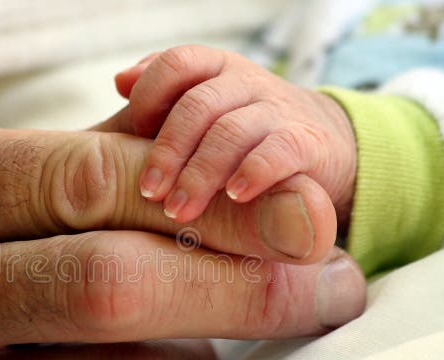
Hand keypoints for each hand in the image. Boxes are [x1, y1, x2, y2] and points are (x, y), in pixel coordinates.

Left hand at [101, 45, 356, 231]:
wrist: (322, 146)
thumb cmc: (243, 134)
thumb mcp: (204, 109)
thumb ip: (162, 95)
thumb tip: (120, 82)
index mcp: (214, 70)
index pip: (177, 64)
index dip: (149, 95)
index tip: (131, 136)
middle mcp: (245, 84)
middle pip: (199, 104)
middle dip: (169, 150)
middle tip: (150, 192)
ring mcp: (277, 111)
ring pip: (232, 132)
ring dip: (200, 174)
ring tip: (179, 212)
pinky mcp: (306, 143)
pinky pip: (278, 151)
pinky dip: (254, 173)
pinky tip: (234, 197)